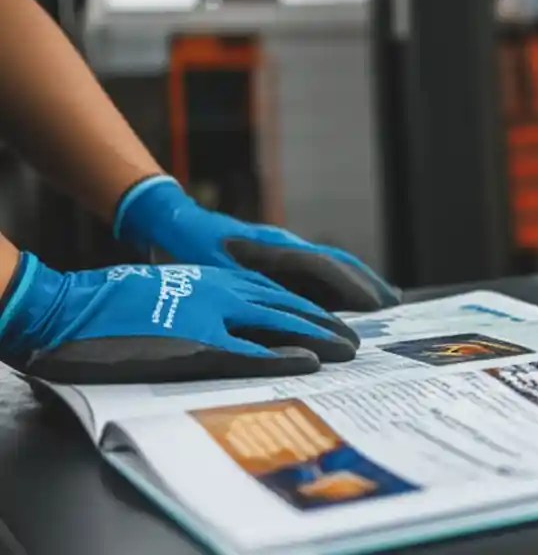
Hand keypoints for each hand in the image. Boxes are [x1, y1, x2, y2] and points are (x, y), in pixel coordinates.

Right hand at [0, 253, 358, 382]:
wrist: (74, 304)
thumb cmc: (117, 302)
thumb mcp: (172, 293)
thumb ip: (203, 303)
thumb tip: (225, 323)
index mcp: (216, 279)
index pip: (277, 291)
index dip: (311, 305)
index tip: (338, 319)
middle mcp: (223, 290)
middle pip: (290, 305)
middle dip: (328, 321)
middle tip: (358, 338)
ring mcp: (212, 314)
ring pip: (281, 324)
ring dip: (320, 337)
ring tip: (350, 349)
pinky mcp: (197, 341)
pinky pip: (252, 351)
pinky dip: (284, 356)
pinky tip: (310, 362)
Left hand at [114, 176, 399, 311]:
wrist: (171, 221)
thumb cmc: (190, 248)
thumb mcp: (219, 272)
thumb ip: (256, 287)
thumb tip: (290, 308)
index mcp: (276, 248)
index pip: (327, 267)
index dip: (355, 286)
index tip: (380, 304)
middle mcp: (286, 245)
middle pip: (338, 263)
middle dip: (367, 282)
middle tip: (395, 302)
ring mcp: (281, 250)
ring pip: (329, 266)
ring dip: (356, 283)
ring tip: (382, 301)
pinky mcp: (273, 258)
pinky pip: (313, 271)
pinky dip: (335, 284)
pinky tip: (341, 300)